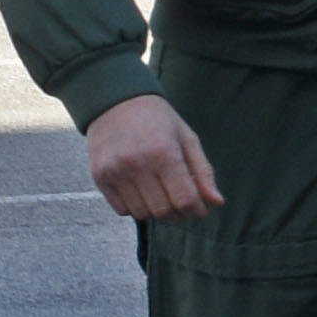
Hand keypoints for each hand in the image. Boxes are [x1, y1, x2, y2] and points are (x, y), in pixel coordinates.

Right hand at [83, 94, 224, 222]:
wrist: (116, 101)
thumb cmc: (156, 119)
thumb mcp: (186, 138)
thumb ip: (203, 171)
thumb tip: (216, 202)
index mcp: (163, 153)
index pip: (184, 199)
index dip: (196, 211)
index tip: (199, 209)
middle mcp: (137, 164)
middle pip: (163, 211)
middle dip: (178, 215)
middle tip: (182, 206)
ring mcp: (116, 172)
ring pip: (142, 214)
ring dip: (156, 212)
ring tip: (161, 197)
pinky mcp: (100, 177)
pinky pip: (122, 210)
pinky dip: (135, 208)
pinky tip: (141, 193)